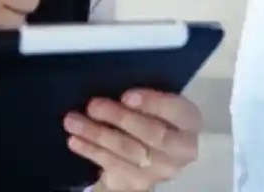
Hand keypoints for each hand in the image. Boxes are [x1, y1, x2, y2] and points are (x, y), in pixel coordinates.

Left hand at [64, 89, 201, 190]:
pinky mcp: (140, 182)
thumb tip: (110, 82)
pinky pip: (113, 166)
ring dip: (98, 134)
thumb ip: (141, 97)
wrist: (146, 155)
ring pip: (129, 151)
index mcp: (189, 121)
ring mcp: (162, 169)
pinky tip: (75, 140)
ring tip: (73, 121)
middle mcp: (182, 149)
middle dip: (120, 119)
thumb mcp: (152, 103)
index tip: (126, 96)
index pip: (177, 111)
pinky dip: (92, 151)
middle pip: (153, 135)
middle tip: (93, 106)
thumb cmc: (148, 117)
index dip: (153, 103)